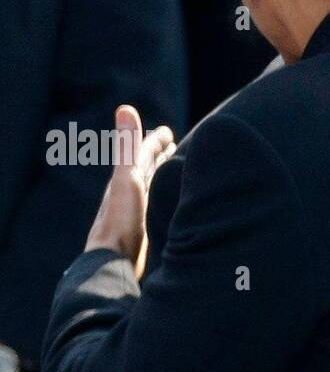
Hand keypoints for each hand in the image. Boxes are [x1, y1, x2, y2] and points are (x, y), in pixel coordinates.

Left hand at [85, 106, 175, 278]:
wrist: (113, 263)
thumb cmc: (120, 221)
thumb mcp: (127, 179)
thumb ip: (128, 146)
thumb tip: (125, 108)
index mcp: (125, 180)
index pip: (143, 154)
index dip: (154, 141)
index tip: (169, 132)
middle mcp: (129, 195)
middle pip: (145, 170)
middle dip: (157, 156)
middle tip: (171, 146)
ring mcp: (136, 215)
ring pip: (151, 189)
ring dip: (161, 177)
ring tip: (174, 173)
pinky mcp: (145, 233)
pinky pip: (158, 208)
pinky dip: (165, 199)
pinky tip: (171, 207)